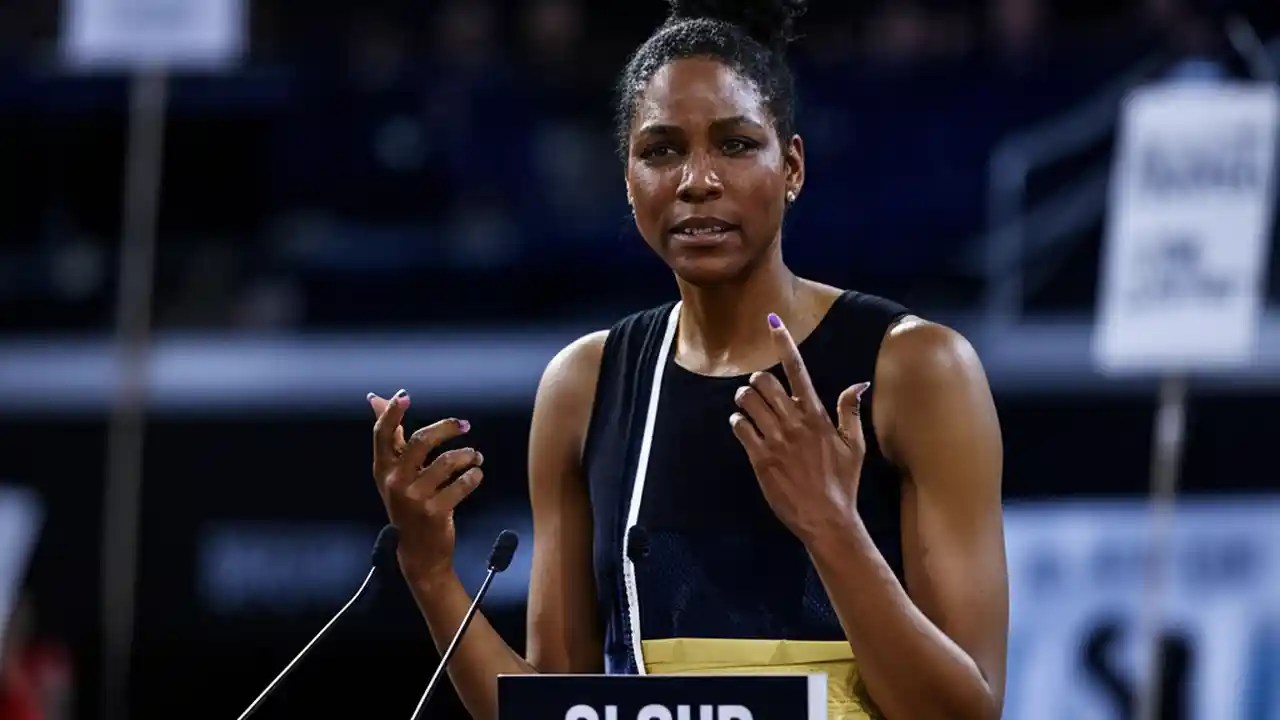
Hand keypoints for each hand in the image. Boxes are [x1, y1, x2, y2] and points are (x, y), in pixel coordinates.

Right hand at [369, 390, 483, 581]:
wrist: (418, 553)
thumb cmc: (407, 504)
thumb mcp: (393, 472)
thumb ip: (391, 436)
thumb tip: (375, 398)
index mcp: (383, 469)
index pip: (382, 434)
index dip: (391, 412)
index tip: (405, 395)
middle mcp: (395, 482)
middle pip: (421, 440)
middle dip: (447, 428)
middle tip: (465, 425)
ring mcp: (414, 498)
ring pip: (447, 462)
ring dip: (468, 455)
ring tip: (475, 457)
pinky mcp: (434, 512)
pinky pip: (461, 484)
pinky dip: (473, 476)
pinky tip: (475, 475)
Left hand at [729, 314, 870, 540]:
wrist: (826, 519)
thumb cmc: (842, 483)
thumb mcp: (855, 446)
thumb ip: (850, 412)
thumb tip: (858, 384)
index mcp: (818, 415)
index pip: (798, 370)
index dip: (785, 342)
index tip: (773, 321)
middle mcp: (795, 422)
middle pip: (764, 381)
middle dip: (757, 381)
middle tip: (759, 392)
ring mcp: (775, 439)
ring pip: (747, 400)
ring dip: (744, 399)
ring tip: (748, 407)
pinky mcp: (759, 457)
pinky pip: (739, 426)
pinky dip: (737, 422)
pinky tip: (743, 428)